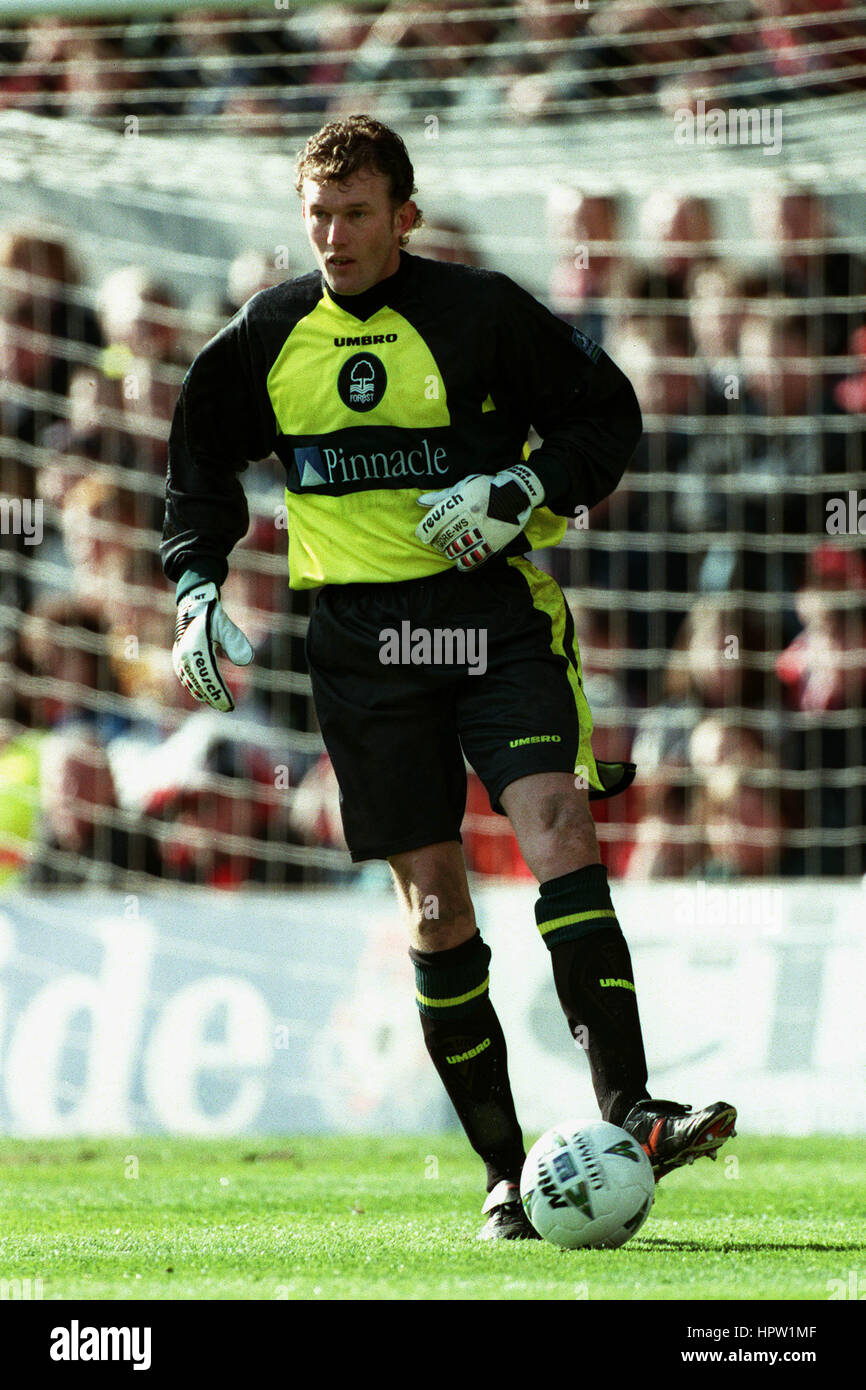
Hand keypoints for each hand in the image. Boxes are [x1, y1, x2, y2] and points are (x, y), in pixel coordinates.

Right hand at [172, 581, 253, 711]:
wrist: (194, 605)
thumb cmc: (212, 616)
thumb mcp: (227, 626)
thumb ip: (236, 643)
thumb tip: (246, 663)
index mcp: (197, 648)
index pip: (210, 678)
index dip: (220, 693)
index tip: (230, 705)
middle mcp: (186, 656)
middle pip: (201, 684)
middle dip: (214, 697)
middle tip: (227, 708)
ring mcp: (180, 658)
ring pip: (192, 683)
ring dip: (204, 694)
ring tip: (218, 703)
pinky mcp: (178, 658)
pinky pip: (185, 678)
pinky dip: (195, 688)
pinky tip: (203, 695)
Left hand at [415, 463, 544, 571]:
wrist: (517, 493)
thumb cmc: (488, 487)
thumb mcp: (465, 485)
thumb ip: (442, 496)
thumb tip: (421, 502)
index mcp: (463, 502)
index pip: (436, 521)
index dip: (425, 531)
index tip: (422, 535)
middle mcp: (472, 518)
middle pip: (446, 537)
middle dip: (437, 542)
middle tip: (436, 542)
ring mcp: (484, 531)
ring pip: (459, 548)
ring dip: (450, 552)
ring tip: (449, 550)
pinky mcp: (494, 542)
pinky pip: (476, 557)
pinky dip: (465, 563)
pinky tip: (460, 563)